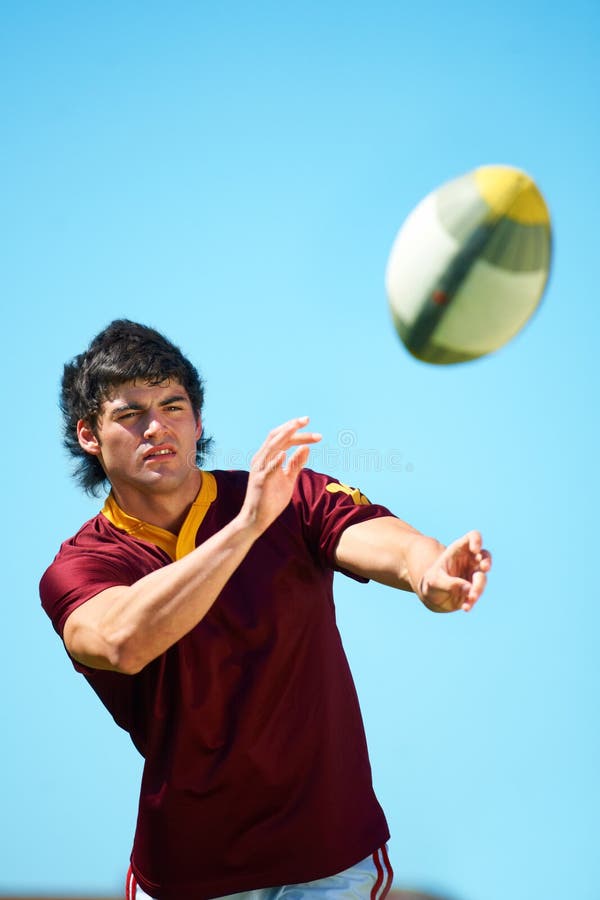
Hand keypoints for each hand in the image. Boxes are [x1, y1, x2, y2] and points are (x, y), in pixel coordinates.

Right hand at [240, 417, 321, 535]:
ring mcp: (259, 470)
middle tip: (307, 420)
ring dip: (285, 436)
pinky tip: (284, 454)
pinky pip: (267, 469)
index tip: (311, 426)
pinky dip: (275, 461)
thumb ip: (296, 464)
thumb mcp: (288, 479)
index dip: (295, 431)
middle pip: (276, 437)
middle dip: (291, 427)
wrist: (257, 519)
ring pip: (271, 447)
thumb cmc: (271, 499)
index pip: (282, 438)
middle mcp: (261, 459)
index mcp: (267, 458)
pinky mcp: (259, 482)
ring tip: (297, 427)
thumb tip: (306, 448)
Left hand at [418, 530, 491, 612]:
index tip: (475, 550)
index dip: (477, 540)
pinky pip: (478, 593)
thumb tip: (468, 589)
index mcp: (459, 550)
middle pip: (484, 557)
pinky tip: (466, 607)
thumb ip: (449, 583)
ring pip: (483, 577)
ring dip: (479, 587)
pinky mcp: (475, 588)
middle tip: (484, 569)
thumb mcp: (434, 581)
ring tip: (471, 597)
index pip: (473, 537)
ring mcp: (474, 574)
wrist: (431, 596)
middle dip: (486, 564)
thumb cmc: (431, 582)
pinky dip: (473, 600)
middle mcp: (470, 561)